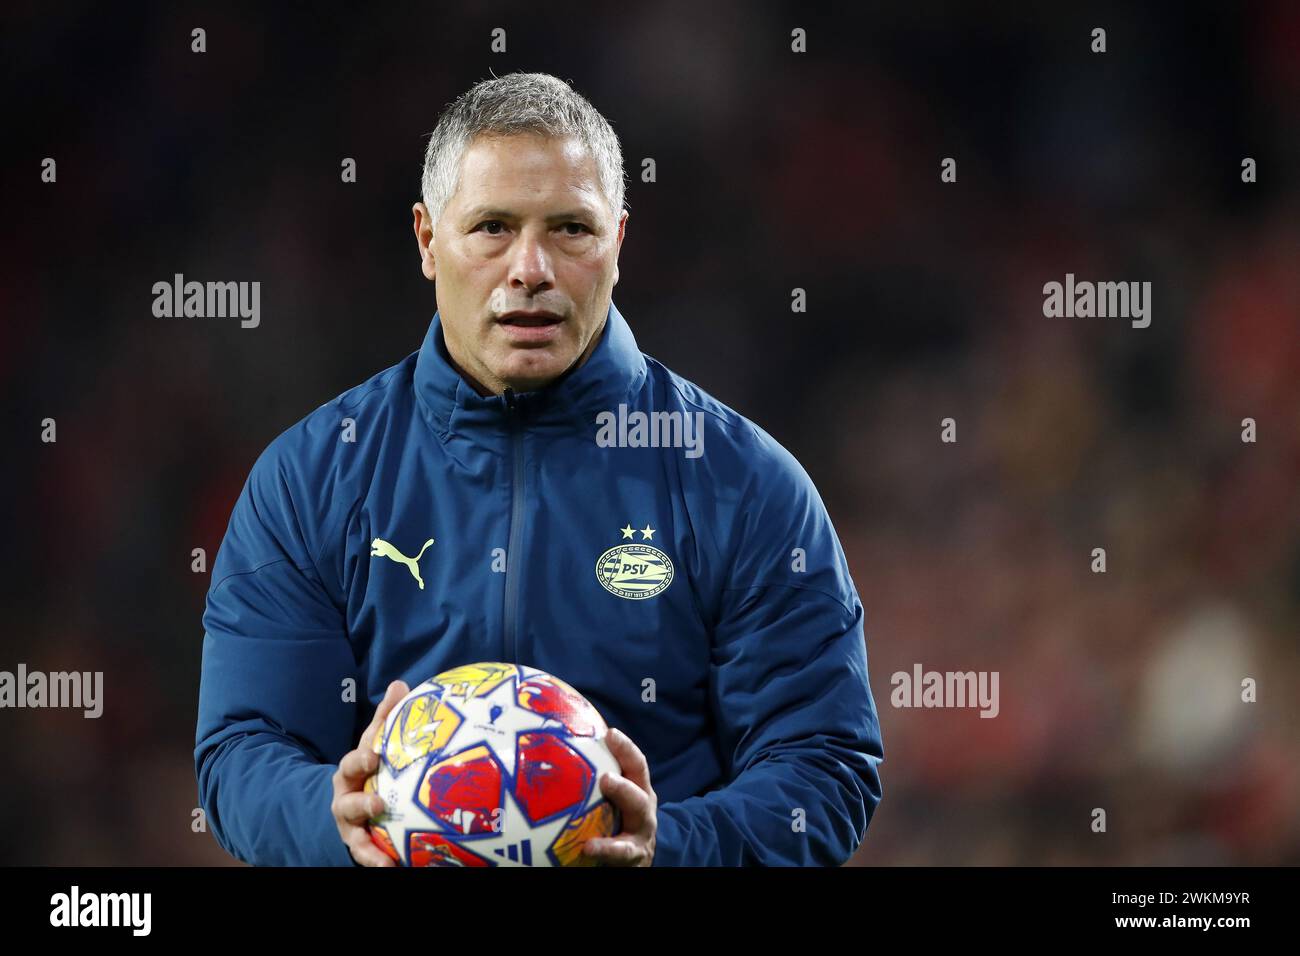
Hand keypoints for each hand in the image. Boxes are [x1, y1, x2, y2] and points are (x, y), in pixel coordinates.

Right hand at [332, 679, 408, 866]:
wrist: (347, 801)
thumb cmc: (370, 765)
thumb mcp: (376, 741)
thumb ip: (387, 717)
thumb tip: (401, 684)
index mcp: (353, 768)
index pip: (356, 759)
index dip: (363, 756)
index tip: (375, 754)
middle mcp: (346, 796)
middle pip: (348, 799)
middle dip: (361, 801)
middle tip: (378, 803)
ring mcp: (349, 822)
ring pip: (353, 830)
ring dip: (365, 840)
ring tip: (382, 854)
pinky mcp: (357, 842)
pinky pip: (364, 853)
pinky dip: (375, 861)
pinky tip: (390, 867)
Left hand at [583, 727, 656, 865]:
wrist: (640, 856)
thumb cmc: (619, 816)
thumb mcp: (615, 794)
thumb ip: (598, 775)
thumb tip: (559, 744)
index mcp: (639, 789)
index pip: (636, 765)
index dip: (626, 749)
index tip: (610, 734)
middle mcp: (643, 811)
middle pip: (639, 797)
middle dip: (624, 787)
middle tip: (606, 779)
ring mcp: (640, 837)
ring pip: (632, 834)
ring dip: (613, 837)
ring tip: (592, 838)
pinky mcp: (633, 858)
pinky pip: (620, 855)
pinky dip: (605, 851)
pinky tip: (587, 849)